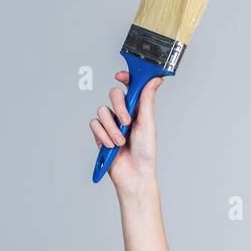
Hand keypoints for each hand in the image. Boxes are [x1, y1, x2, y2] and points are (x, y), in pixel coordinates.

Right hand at [89, 70, 162, 193]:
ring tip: (121, 142)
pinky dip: (103, 135)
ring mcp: (111, 123)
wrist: (134, 174)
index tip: (120, 76)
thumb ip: (147, 100)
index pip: (129, 86)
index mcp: (138, 109)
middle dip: (119, 107)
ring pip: (102, 111)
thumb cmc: (145, 152)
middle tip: (127, 122)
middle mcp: (123, 113)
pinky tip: (111, 145)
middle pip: (114, 94)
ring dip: (112, 128)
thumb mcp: (148, 123)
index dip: (124, 77)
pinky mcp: (100, 133)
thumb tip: (156, 80)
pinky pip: (95, 124)